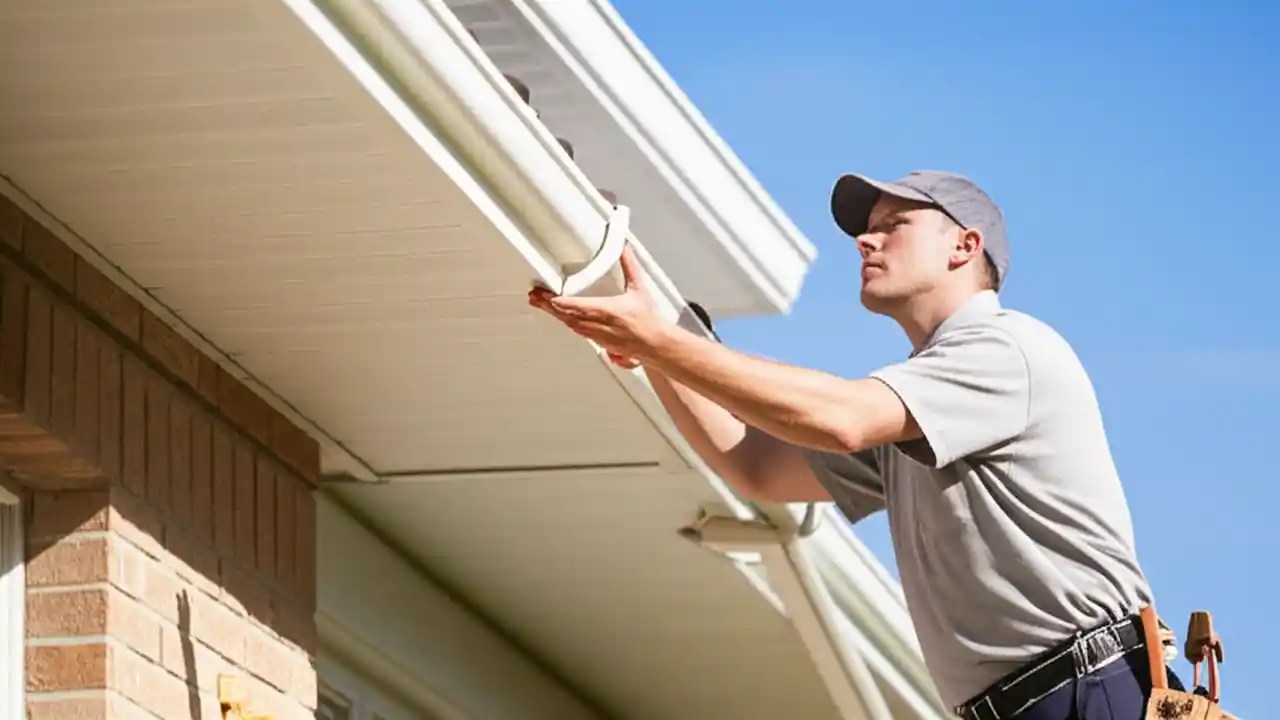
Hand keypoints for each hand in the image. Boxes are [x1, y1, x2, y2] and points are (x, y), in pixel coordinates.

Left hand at [527, 242, 667, 365]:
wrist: (656, 344)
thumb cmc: (649, 319)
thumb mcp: (639, 288)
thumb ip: (629, 265)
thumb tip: (623, 246)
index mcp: (607, 310)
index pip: (575, 305)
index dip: (557, 301)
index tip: (544, 295)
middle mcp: (599, 324)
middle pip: (567, 316)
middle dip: (548, 307)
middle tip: (534, 298)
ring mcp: (597, 335)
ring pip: (570, 325)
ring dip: (556, 315)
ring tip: (541, 305)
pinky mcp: (599, 342)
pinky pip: (578, 332)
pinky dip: (567, 323)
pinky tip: (561, 317)